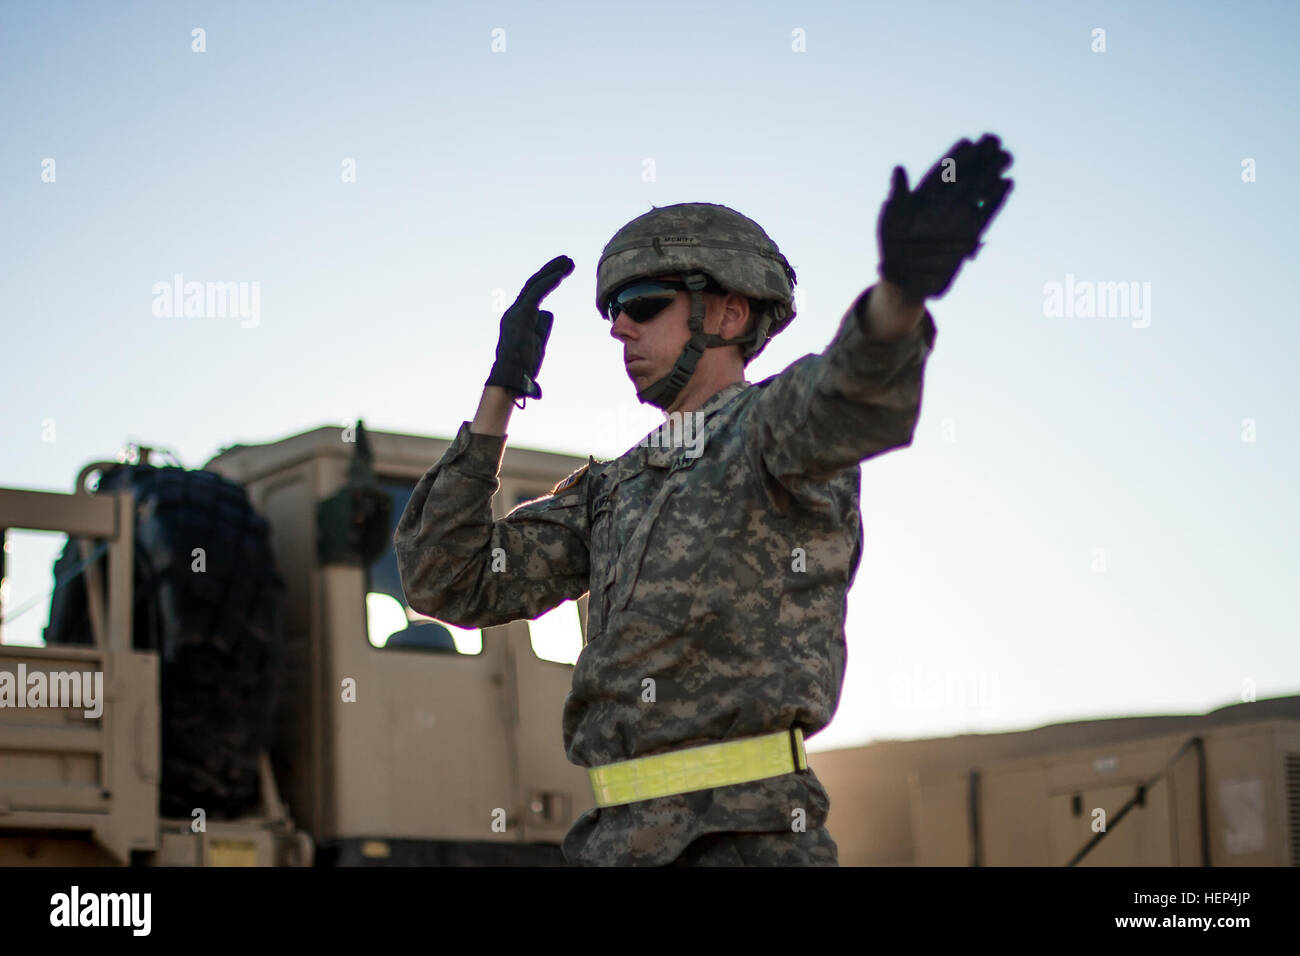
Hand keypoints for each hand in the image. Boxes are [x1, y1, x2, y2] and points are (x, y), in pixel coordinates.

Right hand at [485, 255, 574, 404]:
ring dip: (553, 272)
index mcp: (518, 316)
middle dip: (552, 270)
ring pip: (535, 286)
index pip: (534, 292)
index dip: (549, 279)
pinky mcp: (520, 317)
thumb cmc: (525, 365)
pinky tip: (560, 274)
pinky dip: (548, 283)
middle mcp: (514, 311)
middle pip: (534, 284)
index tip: (563, 270)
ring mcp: (515, 313)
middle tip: (569, 261)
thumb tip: (548, 312)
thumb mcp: (537, 340)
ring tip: (569, 262)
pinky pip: (535, 295)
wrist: (512, 378)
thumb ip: (542, 325)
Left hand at [877, 133, 1013, 301]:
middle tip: (995, 141)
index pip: (945, 169)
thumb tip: (898, 170)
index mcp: (925, 195)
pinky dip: (996, 200)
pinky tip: (1007, 184)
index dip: (958, 156)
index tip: (970, 142)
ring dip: (992, 173)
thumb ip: (898, 195)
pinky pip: (986, 213)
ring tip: (1006, 157)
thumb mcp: (891, 219)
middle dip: (981, 158)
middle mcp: (944, 203)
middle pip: (966, 175)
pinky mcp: (969, 234)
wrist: (905, 279)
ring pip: (979, 190)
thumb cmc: (893, 246)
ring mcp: (958, 217)